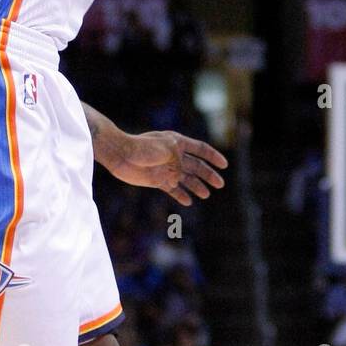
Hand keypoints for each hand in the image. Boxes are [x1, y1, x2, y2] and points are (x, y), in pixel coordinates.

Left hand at [103, 130, 227, 206]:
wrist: (121, 155)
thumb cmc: (143, 147)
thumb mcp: (166, 149)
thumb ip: (178, 161)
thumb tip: (183, 176)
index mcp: (178, 143)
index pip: (200, 149)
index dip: (213, 157)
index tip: (224, 165)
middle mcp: (174, 156)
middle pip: (196, 166)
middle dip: (208, 175)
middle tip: (220, 184)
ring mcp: (166, 169)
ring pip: (186, 179)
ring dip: (197, 186)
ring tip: (206, 195)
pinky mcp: (157, 180)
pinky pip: (173, 189)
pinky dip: (180, 195)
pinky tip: (189, 202)